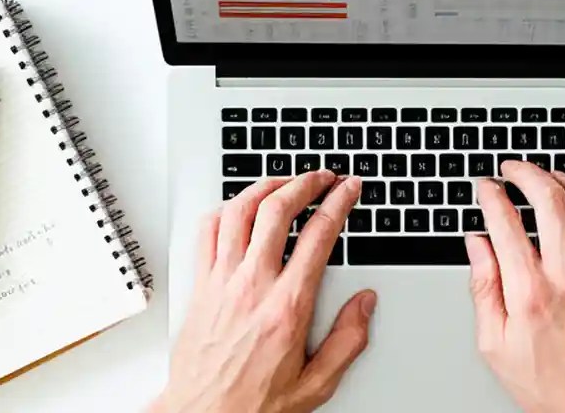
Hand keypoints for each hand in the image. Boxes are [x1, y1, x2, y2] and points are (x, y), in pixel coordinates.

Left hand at [152, 171, 374, 412]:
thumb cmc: (252, 406)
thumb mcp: (315, 385)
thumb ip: (347, 341)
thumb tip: (365, 304)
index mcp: (287, 307)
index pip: (319, 236)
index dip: (339, 203)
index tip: (349, 189)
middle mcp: (252, 286)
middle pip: (278, 210)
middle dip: (305, 182)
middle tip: (322, 175)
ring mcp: (221, 282)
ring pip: (239, 211)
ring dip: (266, 186)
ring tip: (285, 180)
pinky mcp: (200, 285)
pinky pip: (207, 231)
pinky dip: (225, 209)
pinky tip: (239, 206)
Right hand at [466, 161, 564, 412]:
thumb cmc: (551, 384)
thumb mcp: (494, 344)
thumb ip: (483, 288)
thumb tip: (477, 247)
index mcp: (529, 292)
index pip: (505, 222)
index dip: (491, 195)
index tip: (486, 188)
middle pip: (549, 198)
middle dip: (525, 173)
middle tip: (514, 170)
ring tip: (549, 178)